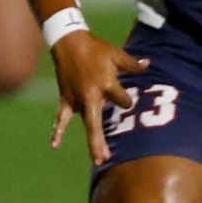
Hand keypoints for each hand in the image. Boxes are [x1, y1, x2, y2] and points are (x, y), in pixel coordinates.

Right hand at [49, 29, 149, 164]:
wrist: (68, 43)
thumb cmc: (95, 48)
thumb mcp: (117, 54)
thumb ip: (132, 64)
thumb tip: (147, 65)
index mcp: (106, 85)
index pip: (123, 101)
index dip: (127, 100)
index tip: (126, 95)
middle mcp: (91, 96)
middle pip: (97, 125)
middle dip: (101, 142)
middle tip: (107, 159)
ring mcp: (77, 100)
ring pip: (85, 125)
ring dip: (92, 142)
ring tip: (98, 159)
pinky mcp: (67, 100)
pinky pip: (62, 118)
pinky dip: (58, 131)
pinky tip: (54, 145)